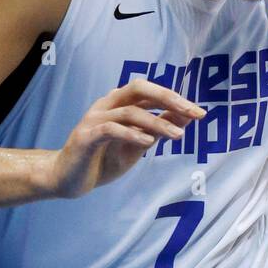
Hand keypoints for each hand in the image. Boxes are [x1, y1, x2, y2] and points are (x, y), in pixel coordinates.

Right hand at [47, 80, 205, 198]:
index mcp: (119, 102)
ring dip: (156, 122)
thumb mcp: (137, 144)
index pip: (150, 92)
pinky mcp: (85, 136)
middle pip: (139, 88)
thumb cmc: (103, 159)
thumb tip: (186, 117)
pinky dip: (131, 133)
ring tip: (177, 136)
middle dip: (168, 98)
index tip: (200, 112)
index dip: (175, 99)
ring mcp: (93, 118)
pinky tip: (148, 141)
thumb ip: (158, 128)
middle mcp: (106, 104)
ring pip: (129, 111)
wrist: (67, 180)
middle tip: (192, 112)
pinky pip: (110, 128)